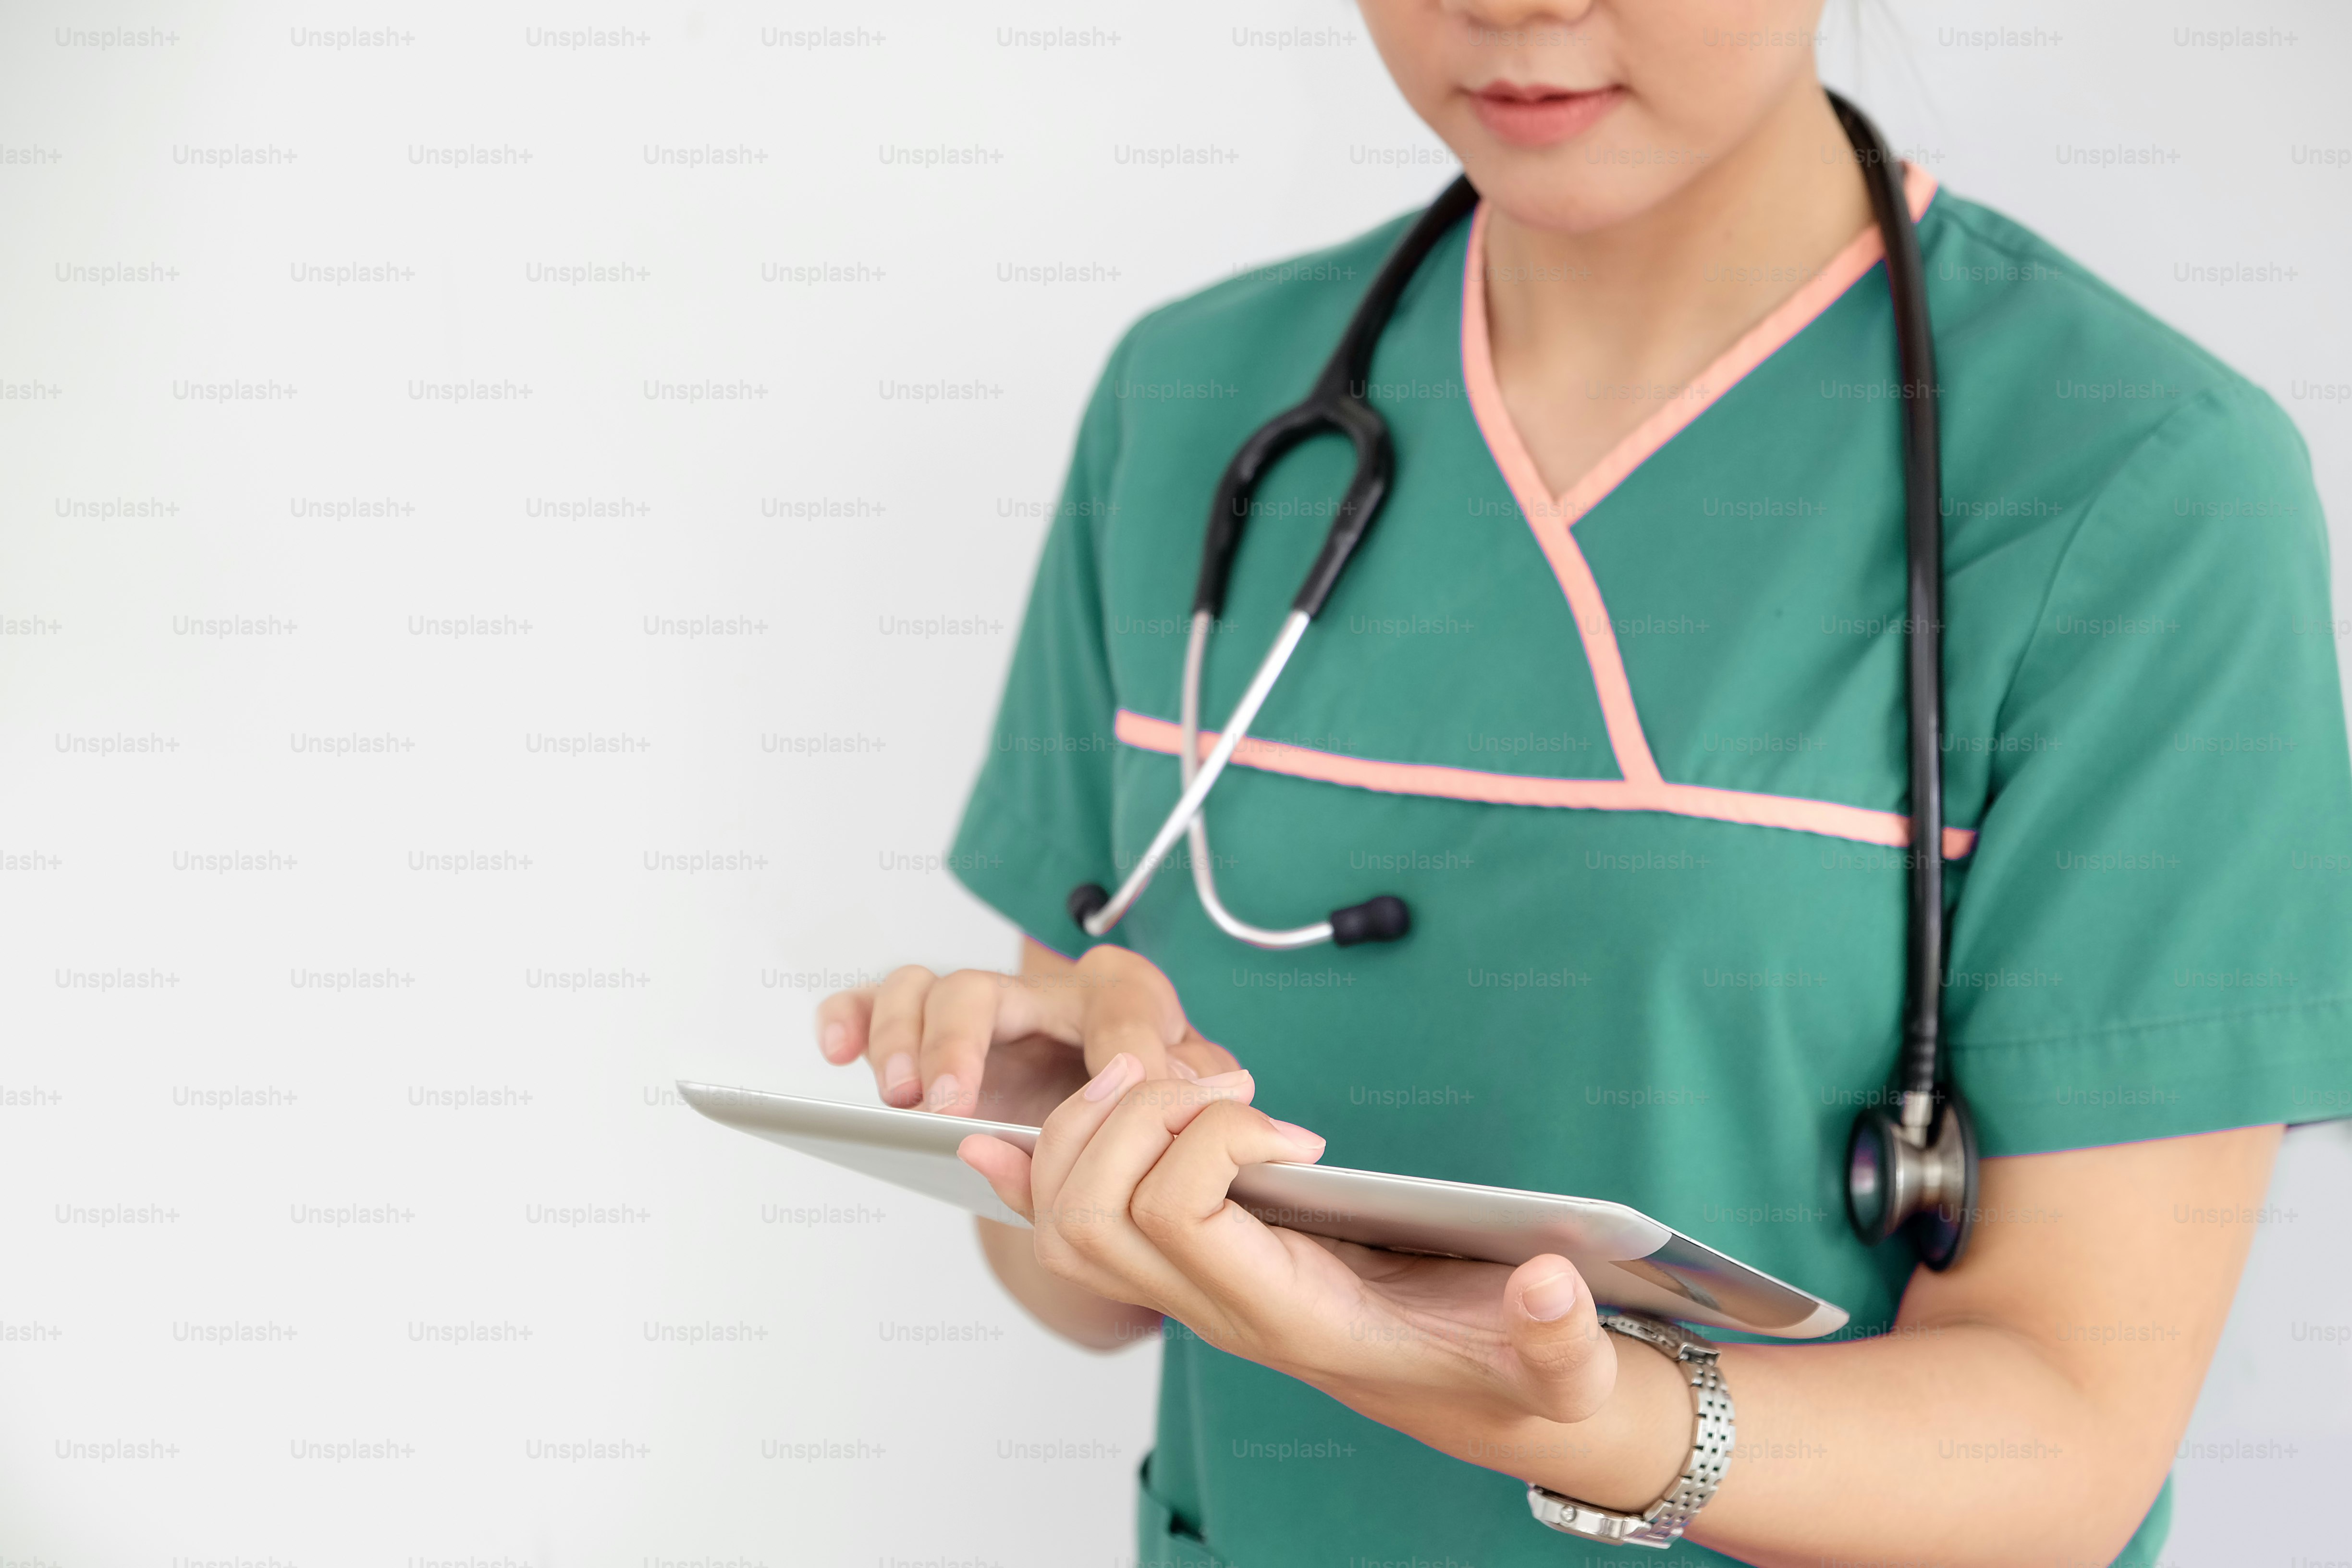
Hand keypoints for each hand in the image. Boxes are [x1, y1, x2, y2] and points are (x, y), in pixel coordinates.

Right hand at [812, 943, 1238, 1123]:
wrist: (1123, 1114)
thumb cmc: (1160, 1097)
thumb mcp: (1201, 1093)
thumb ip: (1201, 1090)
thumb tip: (1181, 1092)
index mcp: (1121, 995)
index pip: (1119, 1008)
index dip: (1126, 1055)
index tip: (1130, 1099)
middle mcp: (1041, 990)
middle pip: (984, 989)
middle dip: (958, 1043)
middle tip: (946, 1103)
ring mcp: (980, 1013)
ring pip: (922, 991)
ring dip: (902, 1040)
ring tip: (900, 1097)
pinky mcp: (931, 1037)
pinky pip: (874, 1006)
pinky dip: (850, 1018)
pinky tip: (839, 1050)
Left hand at [956, 1055, 1622, 1453]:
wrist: (1475, 1398)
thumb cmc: (1502, 1370)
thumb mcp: (1554, 1365)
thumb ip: (1559, 1336)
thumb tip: (1548, 1286)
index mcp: (1285, 1318)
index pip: (1175, 1213)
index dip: (1214, 1143)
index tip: (1298, 1135)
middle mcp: (1214, 1308)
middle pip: (1089, 1212)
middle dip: (1132, 1118)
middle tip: (1217, 1084)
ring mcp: (1188, 1290)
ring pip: (1065, 1216)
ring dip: (1094, 1125)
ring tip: (1178, 1080)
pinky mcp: (1185, 1265)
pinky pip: (1068, 1228)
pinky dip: (1028, 1176)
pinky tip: (991, 1144)